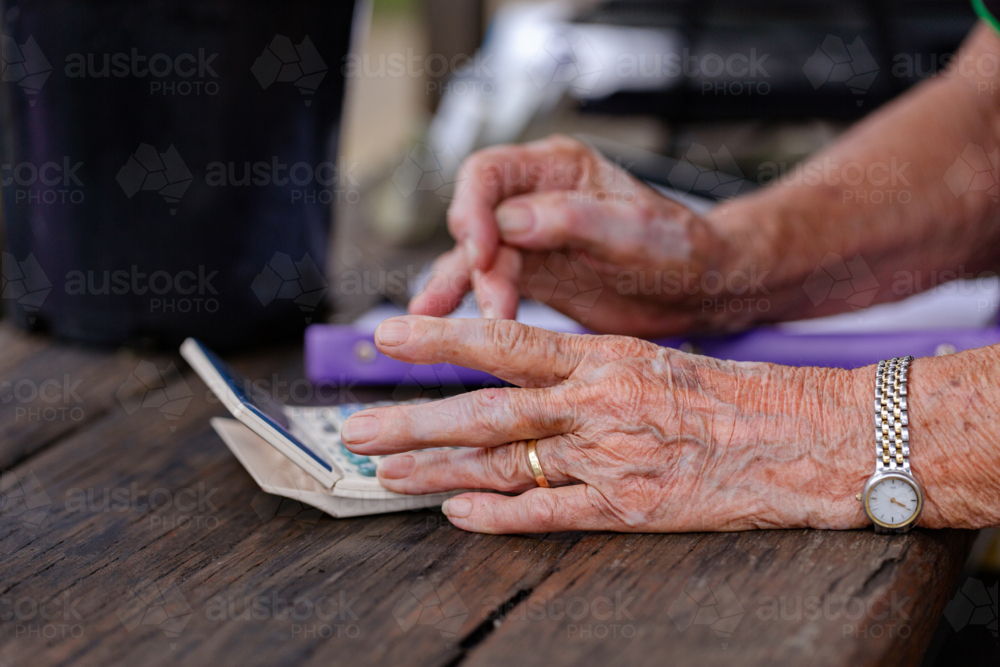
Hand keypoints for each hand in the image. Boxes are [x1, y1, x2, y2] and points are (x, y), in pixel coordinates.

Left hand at [340, 316, 876, 533]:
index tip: (388, 337)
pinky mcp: (629, 508)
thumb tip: (524, 376)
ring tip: (385, 474)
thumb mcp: (655, 359)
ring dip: (437, 470)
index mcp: (604, 358)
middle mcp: (598, 404)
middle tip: (356, 431)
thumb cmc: (734, 394)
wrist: (808, 437)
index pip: (504, 342)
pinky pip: (548, 513)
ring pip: (503, 463)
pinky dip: (496, 513)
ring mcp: (610, 459)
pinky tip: (456, 512)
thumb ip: (587, 370)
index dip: (440, 340)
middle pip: (485, 412)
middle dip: (413, 422)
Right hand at [407, 135, 758, 336]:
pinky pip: (487, 286)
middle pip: (475, 221)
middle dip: (473, 263)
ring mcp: (528, 239)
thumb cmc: (679, 249)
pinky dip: (469, 305)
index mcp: (559, 169)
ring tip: (433, 323)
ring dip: (461, 289)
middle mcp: (534, 199)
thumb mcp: (635, 230)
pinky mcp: (530, 275)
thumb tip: (512, 220)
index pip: (488, 173)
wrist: (698, 290)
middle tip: (490, 303)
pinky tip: (448, 328)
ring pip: (474, 259)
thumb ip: (575, 220)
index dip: (473, 209)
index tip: (482, 251)